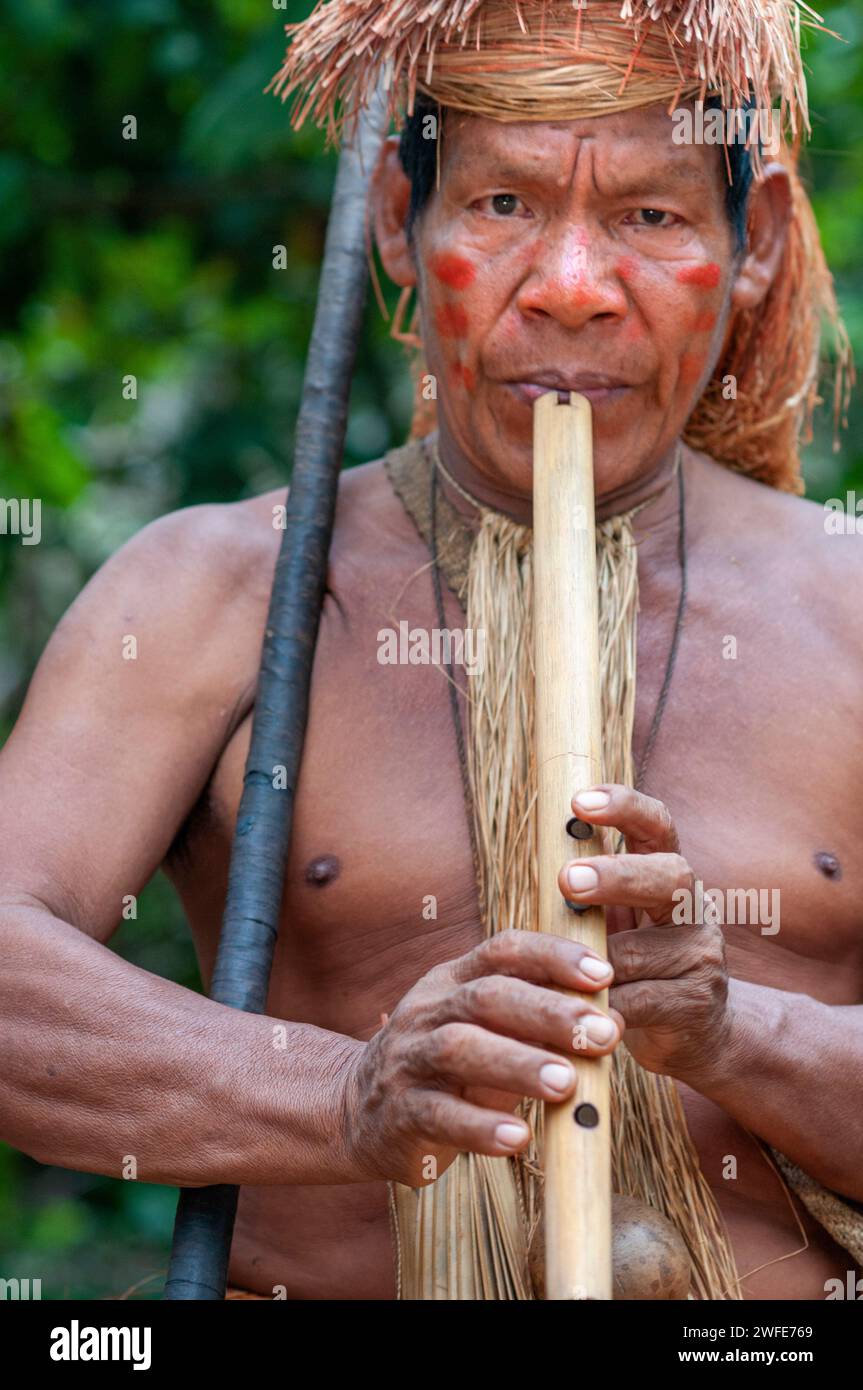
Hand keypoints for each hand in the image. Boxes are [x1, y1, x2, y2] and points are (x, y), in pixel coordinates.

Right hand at [342, 931, 619, 1186]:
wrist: (359, 1110)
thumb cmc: (449, 1068)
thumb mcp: (487, 1031)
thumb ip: (540, 1023)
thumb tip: (613, 1020)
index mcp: (454, 980)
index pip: (504, 950)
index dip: (553, 956)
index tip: (604, 973)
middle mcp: (429, 1011)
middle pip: (487, 996)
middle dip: (549, 1013)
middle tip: (602, 1034)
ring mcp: (408, 1060)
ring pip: (460, 1049)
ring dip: (518, 1064)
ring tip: (565, 1084)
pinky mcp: (398, 1114)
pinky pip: (438, 1115)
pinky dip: (479, 1127)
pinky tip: (519, 1137)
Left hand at [557, 784, 732, 1081]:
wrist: (695, 1033)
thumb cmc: (635, 967)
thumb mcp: (612, 924)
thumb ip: (587, 897)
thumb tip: (537, 866)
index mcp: (666, 876)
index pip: (656, 825)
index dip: (624, 806)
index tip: (578, 802)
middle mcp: (692, 908)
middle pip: (670, 875)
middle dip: (617, 875)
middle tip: (567, 881)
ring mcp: (700, 955)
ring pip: (641, 951)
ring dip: (592, 959)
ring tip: (554, 965)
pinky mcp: (696, 1003)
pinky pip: (639, 1001)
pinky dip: (600, 1004)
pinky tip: (575, 1007)